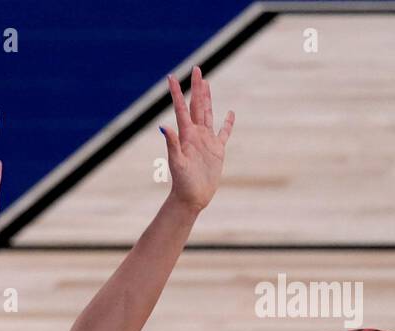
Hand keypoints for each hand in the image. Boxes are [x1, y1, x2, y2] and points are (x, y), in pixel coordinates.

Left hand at [162, 66, 233, 212]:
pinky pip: (223, 133)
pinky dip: (227, 123)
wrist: (191, 198)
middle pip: (197, 105)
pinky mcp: (217, 150)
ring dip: (208, 98)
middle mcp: (195, 134)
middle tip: (197, 69)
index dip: (177, 92)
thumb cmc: (182, 182)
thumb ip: (172, 143)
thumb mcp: (176, 162)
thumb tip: (164, 126)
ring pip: (208, 114)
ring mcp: (206, 141)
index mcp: (186, 135)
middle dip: (197, 87)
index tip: (172, 76)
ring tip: (206, 83)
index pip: (181, 108)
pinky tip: (230, 113)